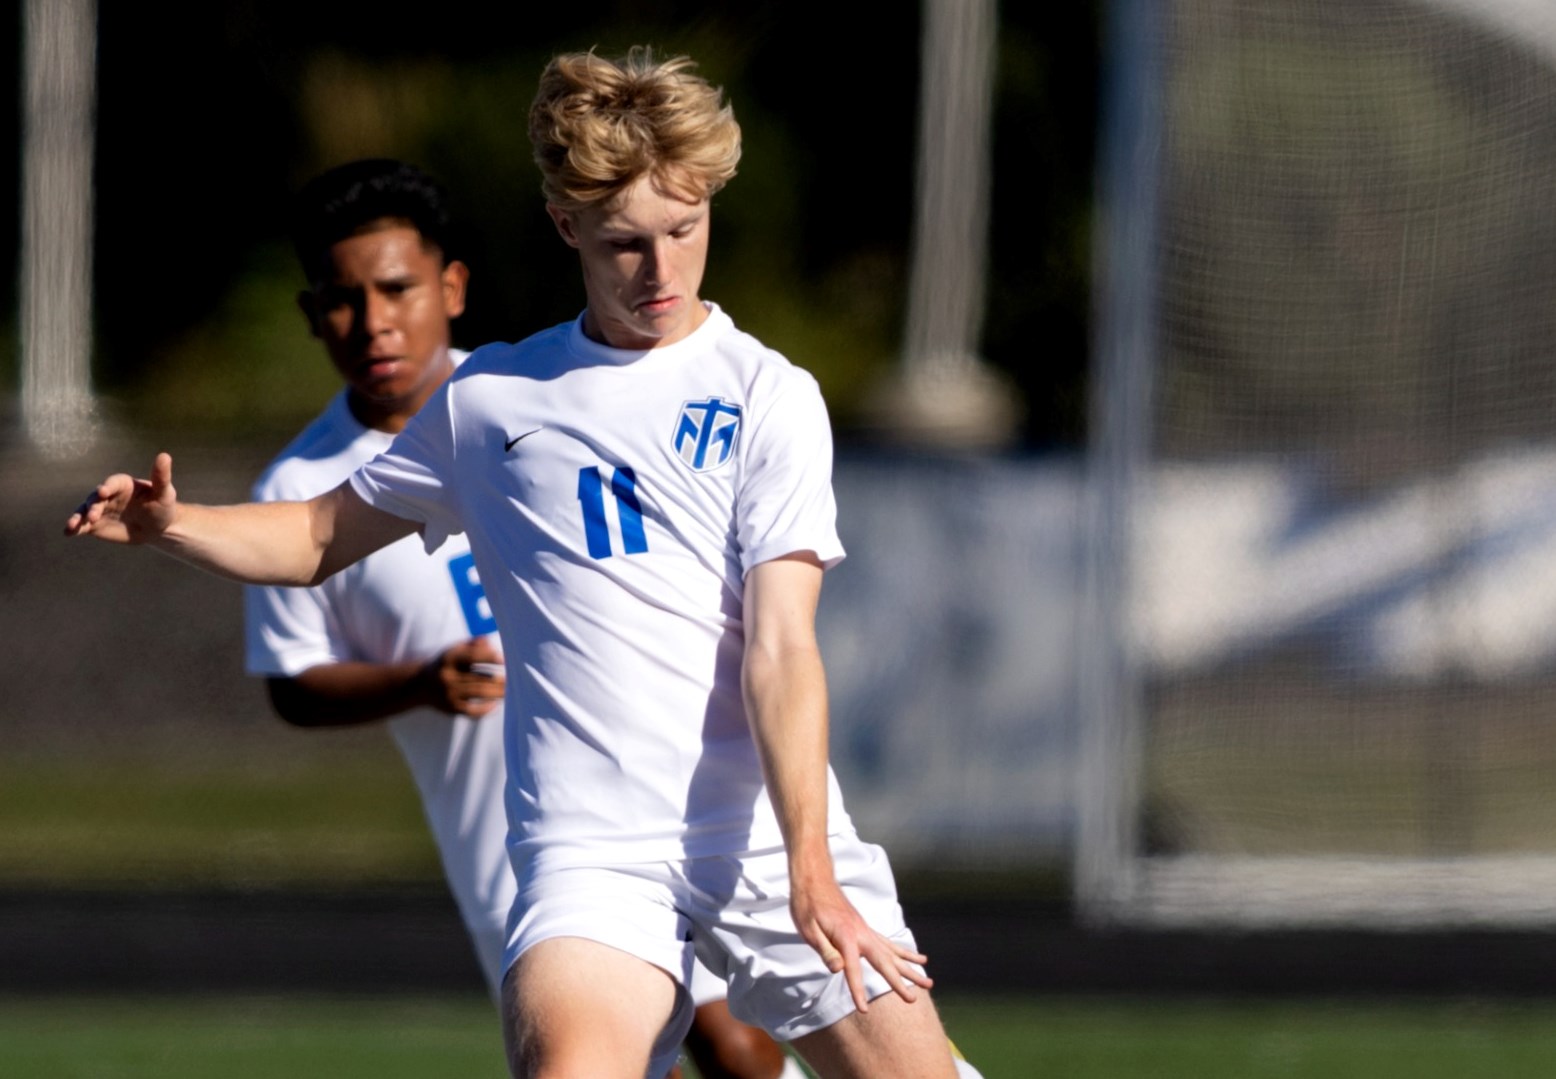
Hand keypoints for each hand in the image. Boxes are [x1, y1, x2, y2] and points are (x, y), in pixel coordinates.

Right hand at [64, 452, 178, 542]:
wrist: (156, 527)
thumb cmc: (162, 506)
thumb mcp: (164, 492)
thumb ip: (161, 476)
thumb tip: (165, 455)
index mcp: (122, 484)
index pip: (112, 483)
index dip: (107, 487)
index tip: (104, 491)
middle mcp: (107, 495)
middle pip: (96, 498)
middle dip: (93, 506)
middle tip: (93, 515)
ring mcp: (99, 509)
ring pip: (85, 511)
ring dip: (78, 517)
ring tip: (72, 525)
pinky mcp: (95, 525)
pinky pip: (82, 525)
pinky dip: (74, 528)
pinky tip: (67, 532)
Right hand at [423, 637, 505, 717]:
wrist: (421, 684)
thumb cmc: (448, 663)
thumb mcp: (456, 650)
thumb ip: (474, 645)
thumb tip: (489, 642)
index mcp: (449, 657)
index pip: (472, 656)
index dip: (490, 657)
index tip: (505, 660)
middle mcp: (447, 676)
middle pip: (480, 678)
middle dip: (500, 679)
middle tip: (515, 679)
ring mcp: (449, 694)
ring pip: (479, 693)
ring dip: (498, 692)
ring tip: (510, 690)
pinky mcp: (451, 708)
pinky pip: (472, 711)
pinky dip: (486, 709)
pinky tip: (496, 704)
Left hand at [791, 874, 931, 1012]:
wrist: (815, 880)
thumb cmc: (807, 906)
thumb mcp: (808, 929)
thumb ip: (825, 950)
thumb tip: (838, 970)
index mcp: (846, 937)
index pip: (852, 969)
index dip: (857, 991)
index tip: (864, 1011)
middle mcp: (862, 935)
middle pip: (884, 963)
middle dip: (900, 982)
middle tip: (914, 999)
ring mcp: (867, 931)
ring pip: (894, 954)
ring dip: (911, 969)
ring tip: (929, 983)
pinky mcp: (867, 929)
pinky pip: (890, 944)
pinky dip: (905, 953)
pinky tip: (919, 959)